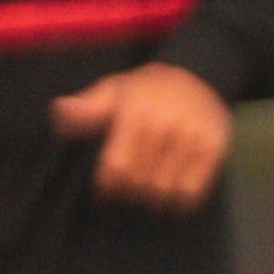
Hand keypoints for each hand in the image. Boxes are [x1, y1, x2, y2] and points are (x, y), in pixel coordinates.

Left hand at [52, 62, 235, 210]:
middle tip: (127, 187)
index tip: (106, 188)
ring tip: (148, 186)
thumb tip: (59, 110)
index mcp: (137, 113)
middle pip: (139, 182)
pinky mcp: (214, 148)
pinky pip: (192, 190)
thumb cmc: (146, 90)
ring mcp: (193, 137)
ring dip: (152, 196)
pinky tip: (172, 188)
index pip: (117, 167)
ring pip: (164, 190)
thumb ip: (86, 107)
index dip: (108, 186)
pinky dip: (179, 198)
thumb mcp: (113, 91)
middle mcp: (166, 125)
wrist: (199, 76)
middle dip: (128, 191)